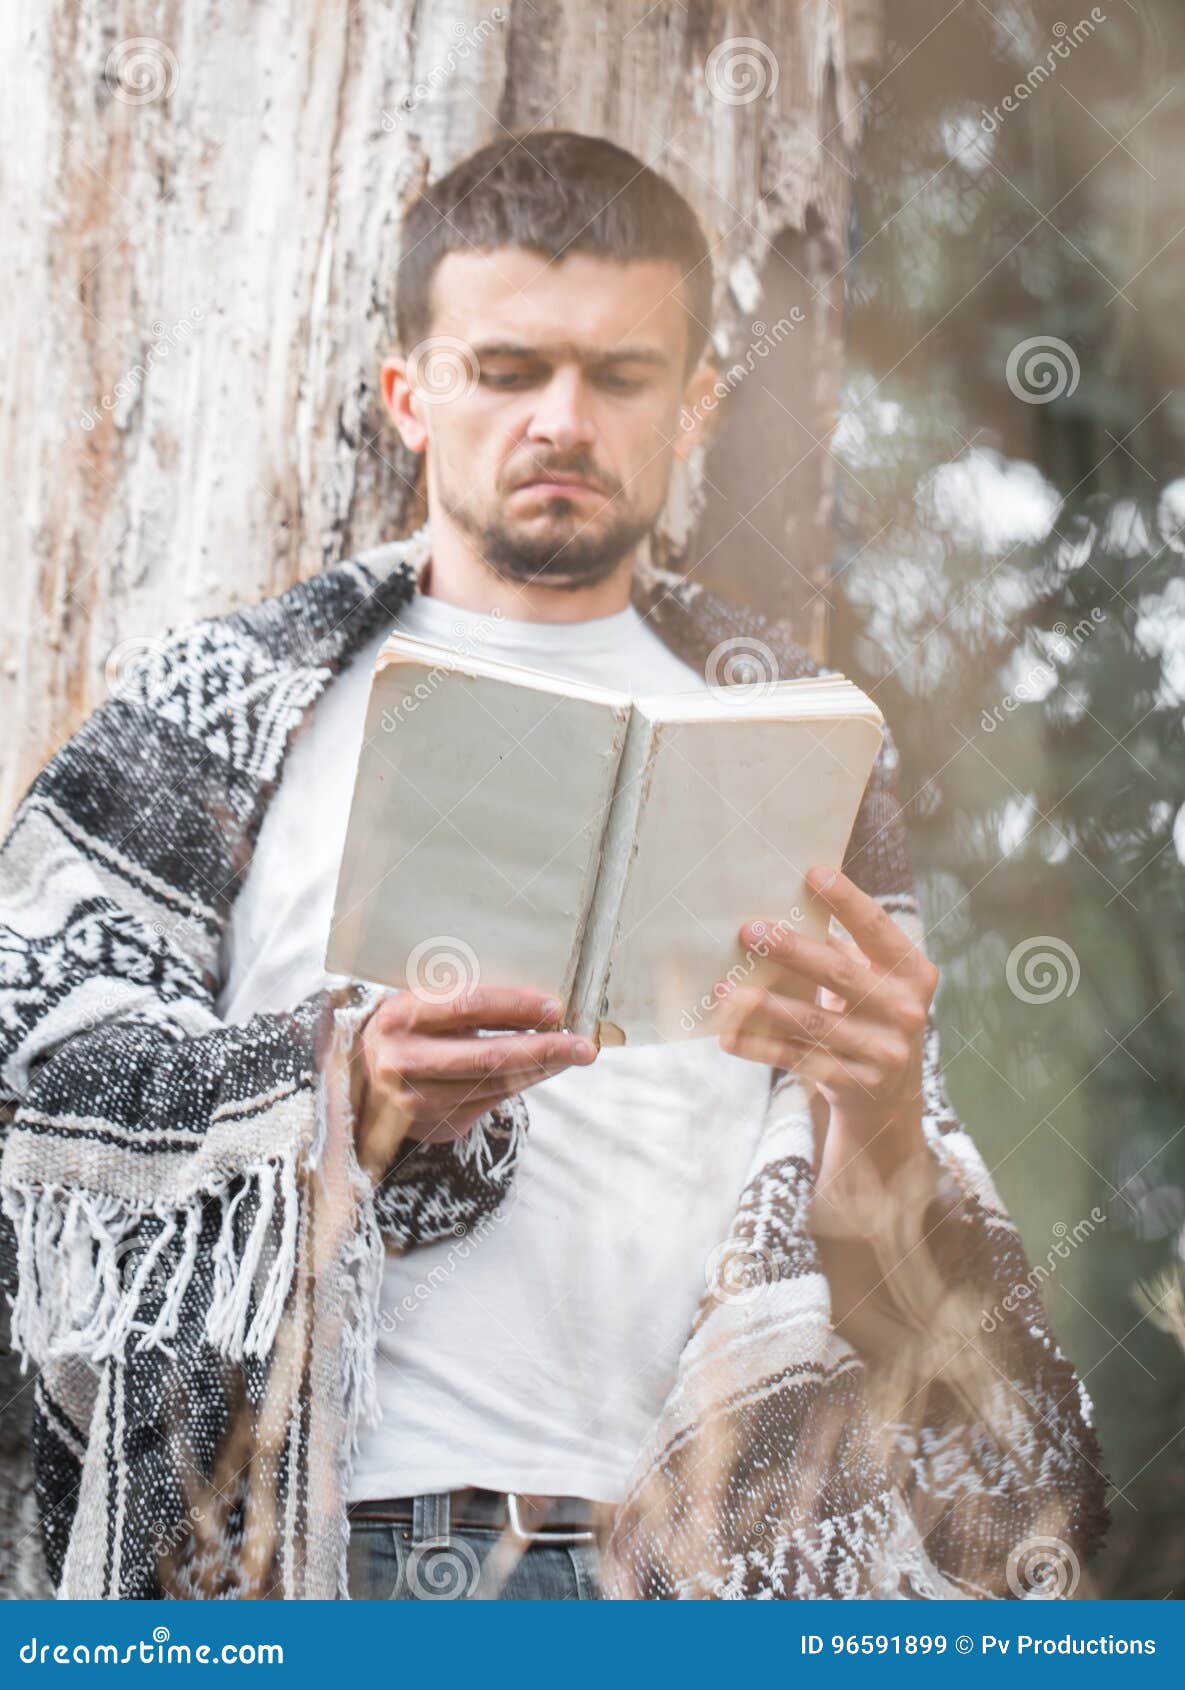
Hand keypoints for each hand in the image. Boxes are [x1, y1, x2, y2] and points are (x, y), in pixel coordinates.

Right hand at [352, 986, 595, 1184]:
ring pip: (495, 1085)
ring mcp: (418, 1101)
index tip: (554, 1007)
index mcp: (400, 1018)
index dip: (515, 1006)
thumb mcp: (422, 1002)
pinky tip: (544, 1069)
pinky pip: (492, 1103)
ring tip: (574, 1054)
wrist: (360, 1081)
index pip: (467, 1006)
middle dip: (544, 1049)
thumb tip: (539, 1002)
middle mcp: (403, 1063)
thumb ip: (468, 1001)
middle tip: (583, 1044)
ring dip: (541, 1069)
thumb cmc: (406, 1029)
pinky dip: (523, 1084)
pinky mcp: (437, 1126)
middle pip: (487, 1056)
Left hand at [714, 865, 938, 1180]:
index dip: (847, 901)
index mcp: (914, 974)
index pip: (878, 930)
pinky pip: (797, 1060)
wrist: (889, 1099)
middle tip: (749, 930)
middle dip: (792, 950)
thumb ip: (843, 950)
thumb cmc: (870, 1018)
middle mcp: (905, 1012)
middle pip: (840, 974)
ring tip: (724, 987)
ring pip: (812, 1022)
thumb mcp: (873, 983)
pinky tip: (727, 1036)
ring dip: (763, 1004)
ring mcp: (883, 1052)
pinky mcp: (855, 1083)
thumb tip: (784, 905)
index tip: (813, 872)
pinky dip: (759, 1047)